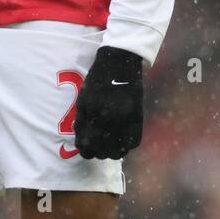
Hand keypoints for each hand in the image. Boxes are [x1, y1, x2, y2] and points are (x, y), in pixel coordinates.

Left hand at [74, 45, 143, 159]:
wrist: (120, 66)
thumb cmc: (97, 82)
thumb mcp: (83, 100)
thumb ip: (82, 122)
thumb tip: (81, 142)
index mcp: (94, 115)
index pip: (87, 145)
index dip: (84, 150)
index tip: (85, 147)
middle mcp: (111, 120)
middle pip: (103, 152)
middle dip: (97, 152)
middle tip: (96, 146)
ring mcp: (126, 121)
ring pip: (119, 151)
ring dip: (112, 151)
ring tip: (108, 144)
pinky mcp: (138, 119)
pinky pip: (133, 143)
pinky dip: (126, 145)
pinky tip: (120, 138)